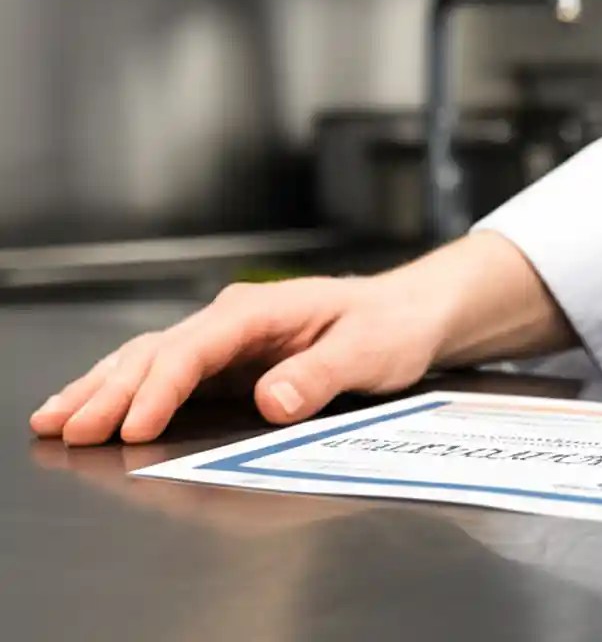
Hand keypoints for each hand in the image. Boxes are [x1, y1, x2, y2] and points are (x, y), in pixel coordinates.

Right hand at [29, 232, 575, 445]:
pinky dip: (131, 390)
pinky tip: (100, 406)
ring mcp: (231, 339)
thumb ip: (321, 374)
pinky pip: (171, 373)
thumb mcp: (370, 350)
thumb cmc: (394, 326)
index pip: (195, 349)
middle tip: (61, 425)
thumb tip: (272, 400)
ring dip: (106, 388)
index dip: (159, 389)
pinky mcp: (234, 361)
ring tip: (55, 417)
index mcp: (261, 311)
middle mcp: (236, 319)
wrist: (412, 313)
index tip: (132, 425)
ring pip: (154, 359)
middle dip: (108, 389)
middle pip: (158, 352)